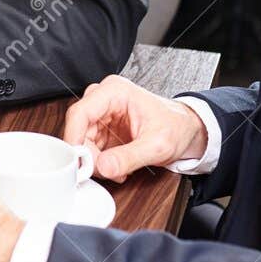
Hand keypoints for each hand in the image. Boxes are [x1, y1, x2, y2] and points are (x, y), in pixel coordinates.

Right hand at [63, 75, 207, 181]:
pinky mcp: (103, 128)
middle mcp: (104, 99)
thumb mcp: (157, 145)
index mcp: (115, 91)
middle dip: (88, 154)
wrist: (186, 130)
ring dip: (94, 160)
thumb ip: (129, 157)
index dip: (74, 138)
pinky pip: (90, 146)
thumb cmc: (176, 127)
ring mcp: (102, 113)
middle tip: (103, 170)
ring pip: (82, 139)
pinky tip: (115, 166)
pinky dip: (99, 161)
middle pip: (78, 128)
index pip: (80, 112)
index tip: (78, 160)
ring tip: (116, 170)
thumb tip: (103, 167)